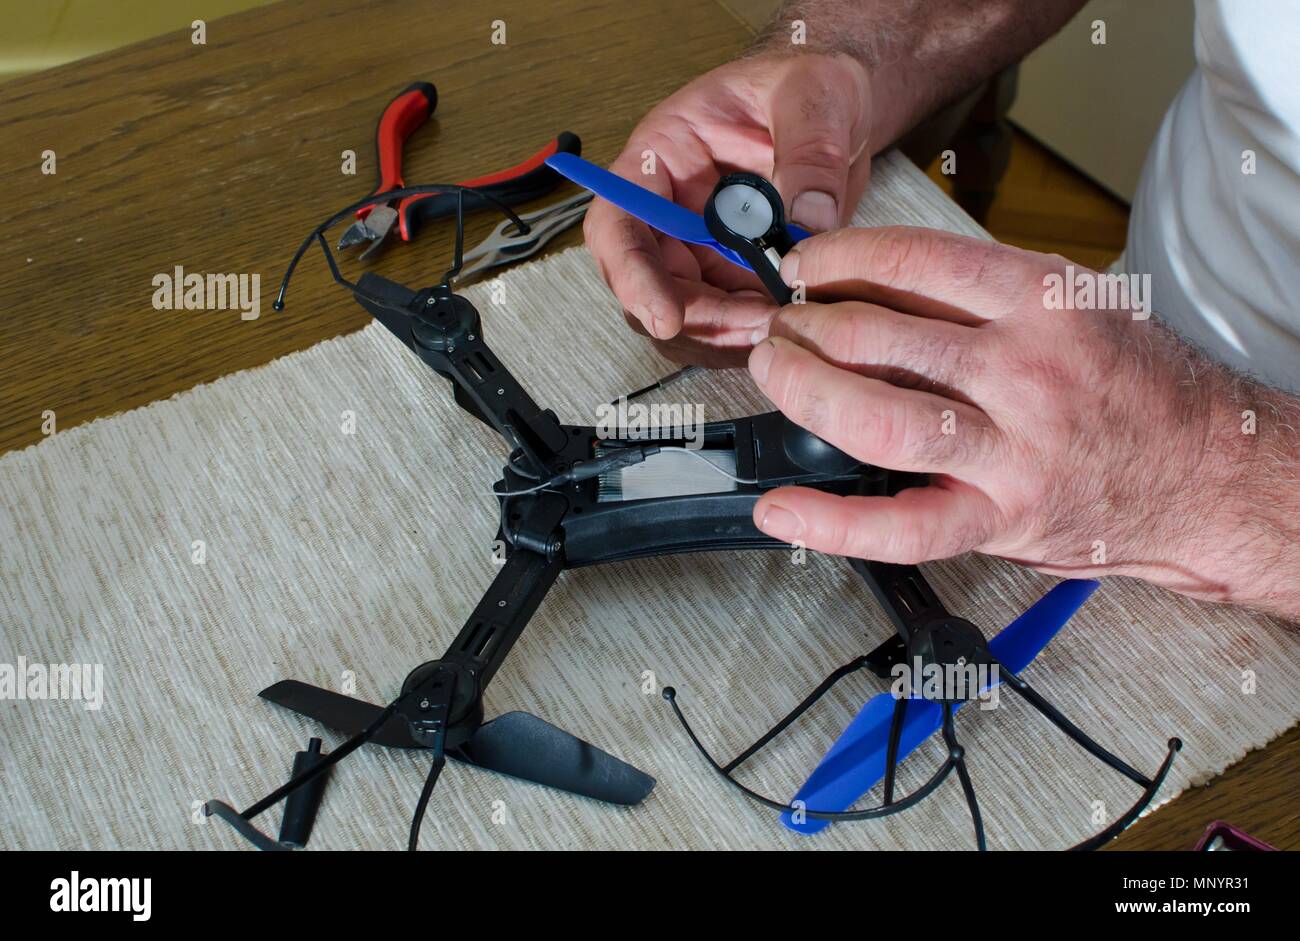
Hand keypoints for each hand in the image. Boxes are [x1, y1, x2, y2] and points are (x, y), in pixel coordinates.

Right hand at [584, 53, 873, 365]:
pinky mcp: (738, 275)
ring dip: (729, 333)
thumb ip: (810, 153)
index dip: (631, 275)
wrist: (838, 108)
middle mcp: (671, 212)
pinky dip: (757, 331)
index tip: (665, 316)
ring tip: (784, 322)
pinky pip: (732, 319)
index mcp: (662, 158)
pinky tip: (796, 321)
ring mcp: (702, 249)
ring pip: (689, 315)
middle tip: (756, 325)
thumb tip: (806, 220)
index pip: (619, 223)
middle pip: (650, 286)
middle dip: (698, 319)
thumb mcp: (812, 96)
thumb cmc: (806, 83)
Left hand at [748, 226, 1296, 613]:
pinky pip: (901, 526)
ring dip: (802, 392)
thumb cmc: (1134, 385)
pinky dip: (830, 523)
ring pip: (875, 417)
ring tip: (776, 376)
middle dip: (804, 328)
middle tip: (781, 330)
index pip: (913, 260)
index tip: (804, 269)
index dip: (837, 259)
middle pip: (876, 337)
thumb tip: (876, 282)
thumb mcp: (1074, 307)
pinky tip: (780, 510)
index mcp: (1041, 301)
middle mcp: (1022, 369)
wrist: (1209, 471)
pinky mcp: (1001, 516)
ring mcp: (1010, 448)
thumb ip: (983, 296)